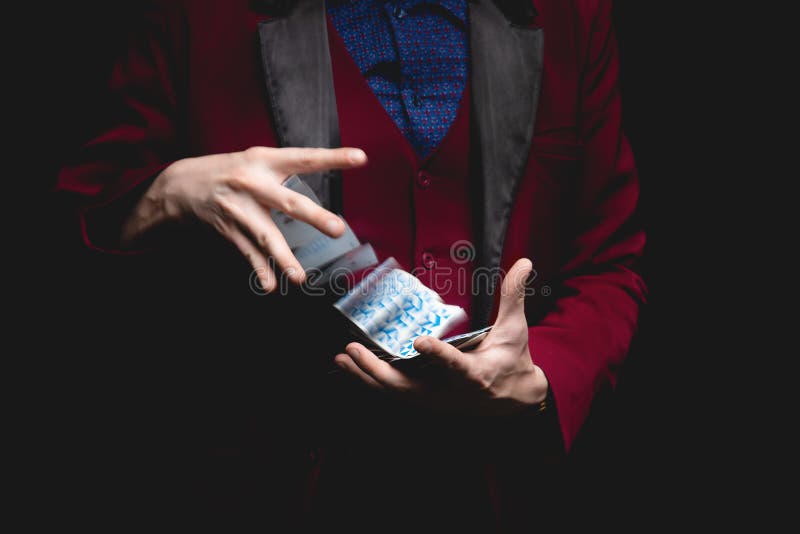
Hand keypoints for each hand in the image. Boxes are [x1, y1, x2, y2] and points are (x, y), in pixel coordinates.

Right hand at [121, 146, 367, 290]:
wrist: (179, 185)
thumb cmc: (228, 172)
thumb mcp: (255, 161)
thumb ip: (283, 173)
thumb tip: (318, 193)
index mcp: (265, 161)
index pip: (305, 158)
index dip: (334, 157)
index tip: (360, 157)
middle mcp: (253, 184)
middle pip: (289, 203)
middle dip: (314, 217)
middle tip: (337, 230)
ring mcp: (240, 209)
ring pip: (267, 237)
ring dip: (284, 259)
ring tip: (299, 277)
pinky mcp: (229, 230)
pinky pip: (248, 254)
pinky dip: (259, 271)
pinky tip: (269, 286)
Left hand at [334, 258, 548, 414]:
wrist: (514, 398)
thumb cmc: (513, 360)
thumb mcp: (516, 329)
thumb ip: (513, 295)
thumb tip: (525, 261)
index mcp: (477, 374)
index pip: (456, 365)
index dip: (438, 356)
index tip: (420, 342)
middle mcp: (451, 392)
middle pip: (408, 387)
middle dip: (377, 369)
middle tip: (353, 348)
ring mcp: (436, 400)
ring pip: (395, 392)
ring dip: (366, 376)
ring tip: (342, 358)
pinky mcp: (426, 401)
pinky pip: (393, 394)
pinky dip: (370, 381)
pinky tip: (352, 368)